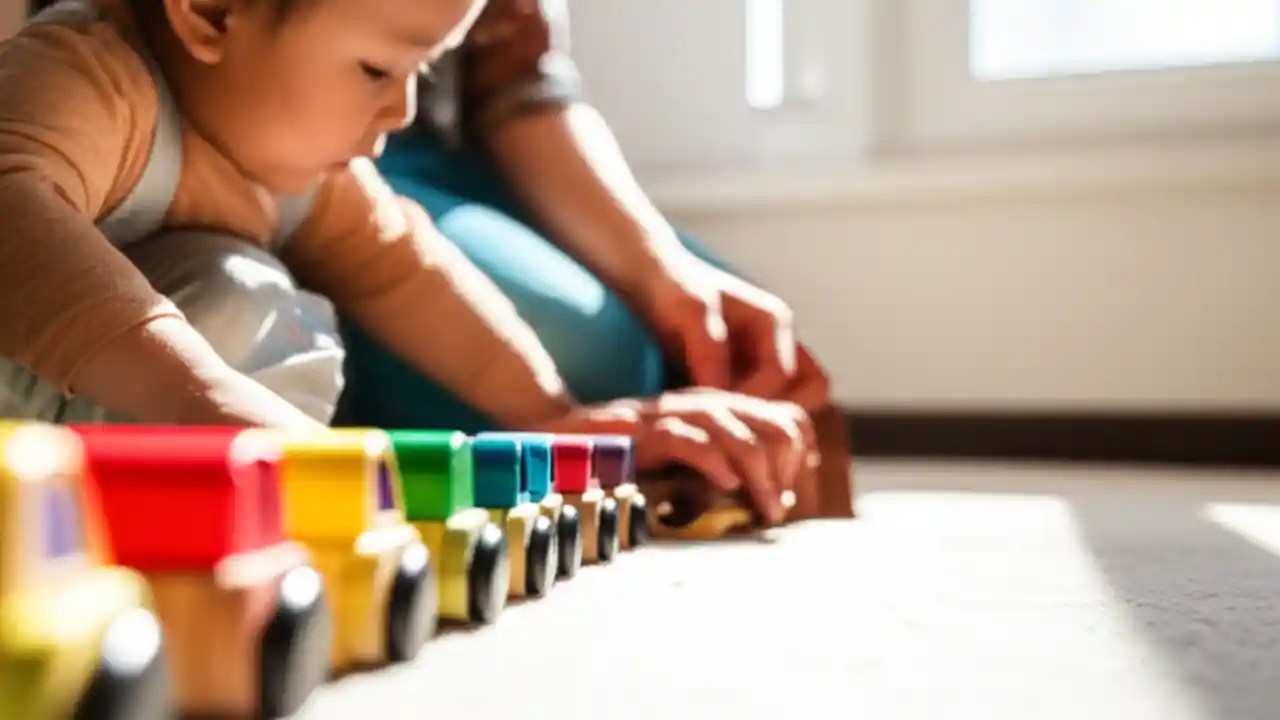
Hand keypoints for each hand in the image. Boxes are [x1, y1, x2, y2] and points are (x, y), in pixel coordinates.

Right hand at [533, 389, 815, 524]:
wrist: (548, 447)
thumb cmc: (614, 465)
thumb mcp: (678, 468)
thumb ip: (716, 473)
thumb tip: (761, 502)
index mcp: (711, 411)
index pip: (784, 416)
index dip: (798, 454)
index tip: (789, 493)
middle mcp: (695, 405)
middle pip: (769, 419)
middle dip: (784, 466)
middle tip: (776, 508)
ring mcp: (664, 415)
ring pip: (734, 429)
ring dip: (758, 474)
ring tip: (764, 509)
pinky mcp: (635, 431)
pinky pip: (686, 438)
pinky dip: (713, 461)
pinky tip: (726, 487)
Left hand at [638, 251, 830, 410]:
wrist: (653, 280)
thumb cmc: (671, 288)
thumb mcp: (688, 312)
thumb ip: (708, 351)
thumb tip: (725, 398)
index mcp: (772, 320)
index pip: (781, 374)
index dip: (752, 398)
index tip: (717, 414)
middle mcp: (779, 342)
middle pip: (814, 388)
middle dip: (781, 411)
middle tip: (736, 428)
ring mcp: (768, 360)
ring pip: (798, 400)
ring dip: (771, 418)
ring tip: (730, 430)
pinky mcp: (751, 376)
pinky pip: (770, 405)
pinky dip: (754, 420)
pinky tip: (721, 429)